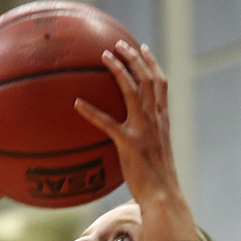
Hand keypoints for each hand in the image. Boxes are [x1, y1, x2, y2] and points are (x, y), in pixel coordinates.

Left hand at [74, 41, 179, 201]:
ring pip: (132, 90)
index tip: (142, 48)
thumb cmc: (158, 182)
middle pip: (147, 78)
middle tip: (119, 43)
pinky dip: (91, 111)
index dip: (152, 63)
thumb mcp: (157, 154)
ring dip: (118, 69)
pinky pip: (107, 122)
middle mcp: (155, 120)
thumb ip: (148, 139)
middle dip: (134, 57)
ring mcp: (143, 130)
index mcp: (162, 120)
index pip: (160, 84)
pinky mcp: (129, 143)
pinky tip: (77, 103)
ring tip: (104, 55)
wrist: (163, 197)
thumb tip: (134, 138)